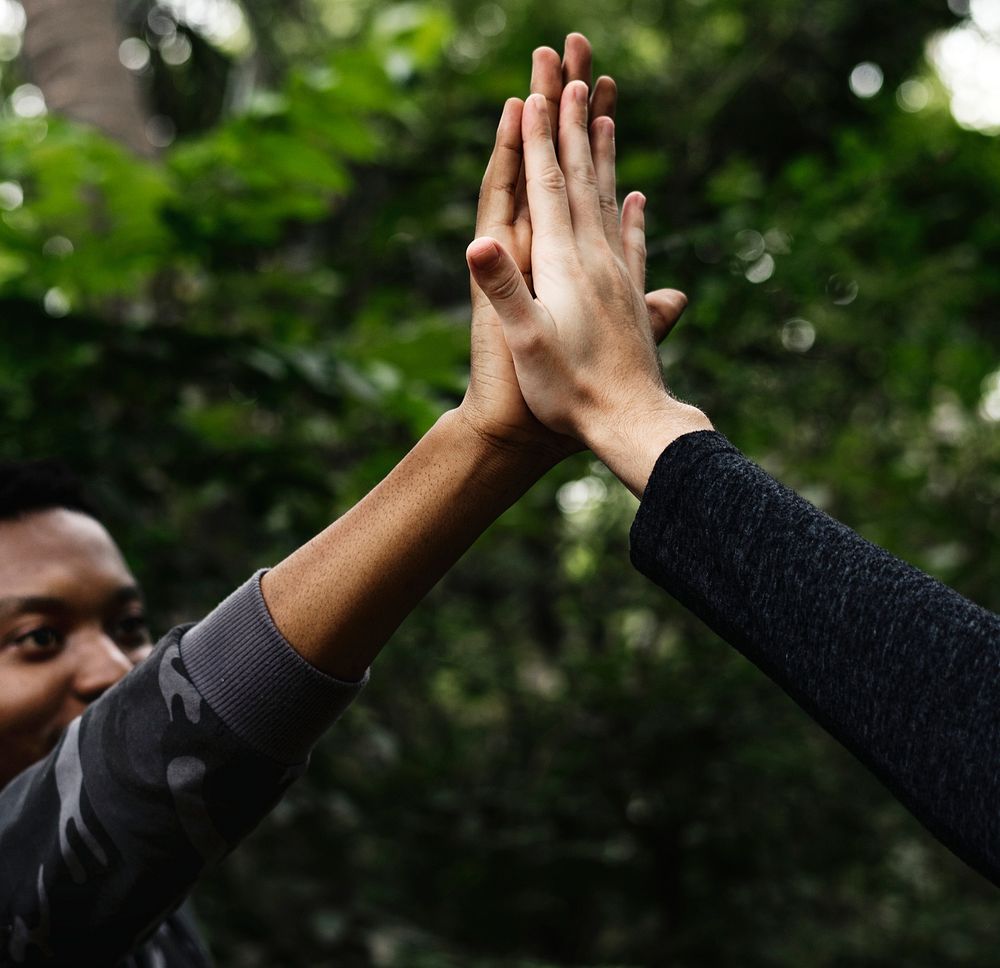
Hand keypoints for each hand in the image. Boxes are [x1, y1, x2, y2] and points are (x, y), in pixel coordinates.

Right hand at [465, 84, 711, 492]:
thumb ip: (504, 288)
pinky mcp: (633, 297)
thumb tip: (478, 239)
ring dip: (604, 154)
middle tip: (573, 72)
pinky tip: (639, 197)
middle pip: (583, 177)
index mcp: (565, 264)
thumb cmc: (570, 391)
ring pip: (610, 199)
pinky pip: (632, 241)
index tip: (537, 91)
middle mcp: (597, 259)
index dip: (542, 139)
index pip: (549, 187)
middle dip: (574, 123)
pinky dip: (633, 212)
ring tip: (605, 114)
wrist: (631, 423)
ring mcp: (619, 276)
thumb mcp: (526, 342)